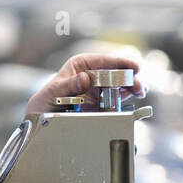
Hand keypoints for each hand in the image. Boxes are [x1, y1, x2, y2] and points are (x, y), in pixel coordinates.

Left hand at [24, 52, 146, 113]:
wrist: (41, 120)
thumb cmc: (45, 101)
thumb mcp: (55, 92)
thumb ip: (69, 85)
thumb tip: (85, 78)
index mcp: (82, 65)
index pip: (104, 62)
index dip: (120, 63)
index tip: (134, 67)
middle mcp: (92, 76)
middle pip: (115, 73)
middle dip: (129, 77)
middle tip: (139, 85)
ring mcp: (98, 91)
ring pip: (119, 86)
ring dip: (132, 87)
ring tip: (141, 91)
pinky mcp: (101, 105)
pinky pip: (117, 100)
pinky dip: (126, 100)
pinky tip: (135, 100)